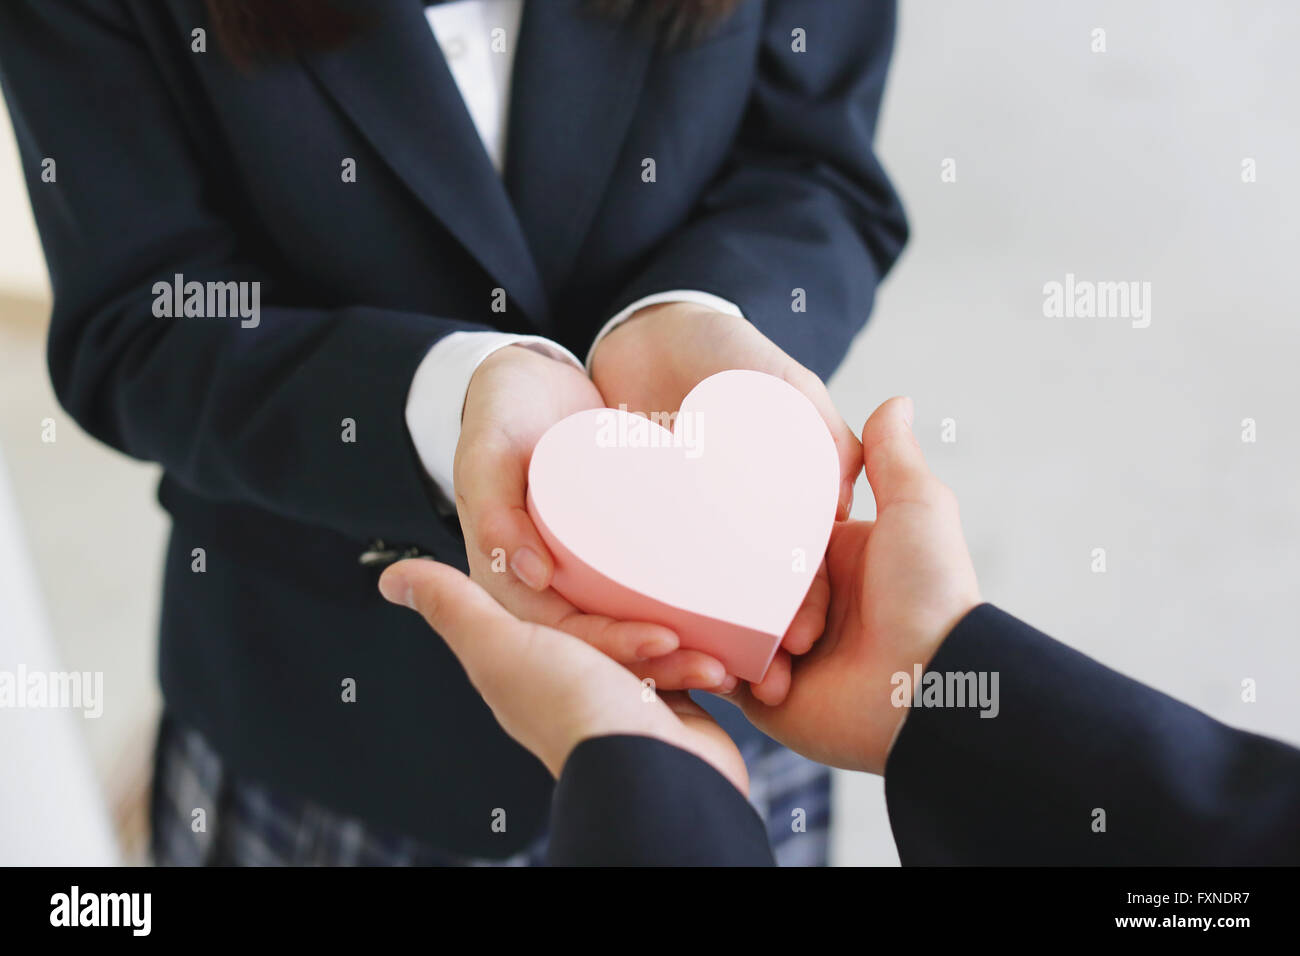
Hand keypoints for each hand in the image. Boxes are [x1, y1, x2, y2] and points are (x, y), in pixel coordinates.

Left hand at [377, 558, 747, 793]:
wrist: (655, 774)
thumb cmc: (576, 715)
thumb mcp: (501, 646)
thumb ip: (454, 606)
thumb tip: (393, 575)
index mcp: (527, 668)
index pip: (548, 606)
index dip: (570, 587)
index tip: (589, 567)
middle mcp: (574, 685)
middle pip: (605, 620)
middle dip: (632, 612)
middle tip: (650, 607)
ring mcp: (624, 702)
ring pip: (653, 641)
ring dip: (673, 637)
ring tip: (685, 636)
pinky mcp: (671, 714)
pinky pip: (688, 670)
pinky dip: (702, 663)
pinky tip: (715, 659)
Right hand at [454, 345, 731, 690]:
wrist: (531, 382)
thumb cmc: (501, 415)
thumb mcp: (485, 455)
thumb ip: (495, 506)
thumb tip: (533, 574)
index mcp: (516, 584)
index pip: (568, 635)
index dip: (615, 647)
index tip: (664, 643)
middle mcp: (558, 590)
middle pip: (613, 649)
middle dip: (668, 667)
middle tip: (724, 671)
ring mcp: (594, 574)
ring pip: (642, 628)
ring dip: (690, 656)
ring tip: (744, 665)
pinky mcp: (624, 553)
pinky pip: (660, 593)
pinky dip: (698, 615)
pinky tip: (746, 628)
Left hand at [589, 303, 857, 698]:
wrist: (647, 328)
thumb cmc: (727, 351)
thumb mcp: (784, 385)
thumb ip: (821, 431)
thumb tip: (843, 493)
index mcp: (779, 509)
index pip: (798, 572)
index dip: (804, 608)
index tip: (803, 640)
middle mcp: (731, 530)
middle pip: (747, 597)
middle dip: (757, 641)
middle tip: (760, 675)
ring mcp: (679, 531)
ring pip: (693, 598)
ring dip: (703, 636)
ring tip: (703, 667)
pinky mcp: (628, 528)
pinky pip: (633, 575)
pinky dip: (641, 603)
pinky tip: (646, 633)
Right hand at [731, 396, 981, 773]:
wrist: (929, 690)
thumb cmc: (929, 596)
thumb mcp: (918, 510)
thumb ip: (894, 457)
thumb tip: (896, 398)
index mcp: (833, 560)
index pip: (772, 529)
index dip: (754, 524)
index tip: (732, 513)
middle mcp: (805, 604)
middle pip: (742, 576)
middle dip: (737, 581)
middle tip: (737, 581)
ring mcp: (782, 652)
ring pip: (722, 621)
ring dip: (720, 621)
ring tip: (727, 620)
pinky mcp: (766, 695)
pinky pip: (719, 673)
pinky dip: (710, 663)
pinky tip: (711, 654)